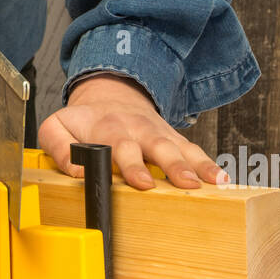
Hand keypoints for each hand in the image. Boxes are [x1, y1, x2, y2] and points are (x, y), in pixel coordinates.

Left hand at [37, 73, 229, 189]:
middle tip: (186, 184)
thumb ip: (58, 147)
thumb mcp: (57, 126)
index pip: (121, 146)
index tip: (142, 183)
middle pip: (159, 147)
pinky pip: (194, 150)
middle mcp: (138, 129)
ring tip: (215, 183)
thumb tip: (76, 172)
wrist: (109, 93)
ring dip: (198, 165)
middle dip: (173, 166)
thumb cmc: (84, 120)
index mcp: (109, 128)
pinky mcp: (173, 139)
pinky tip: (222, 179)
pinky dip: (209, 164)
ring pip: (181, 148)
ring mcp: (159, 134)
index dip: (131, 165)